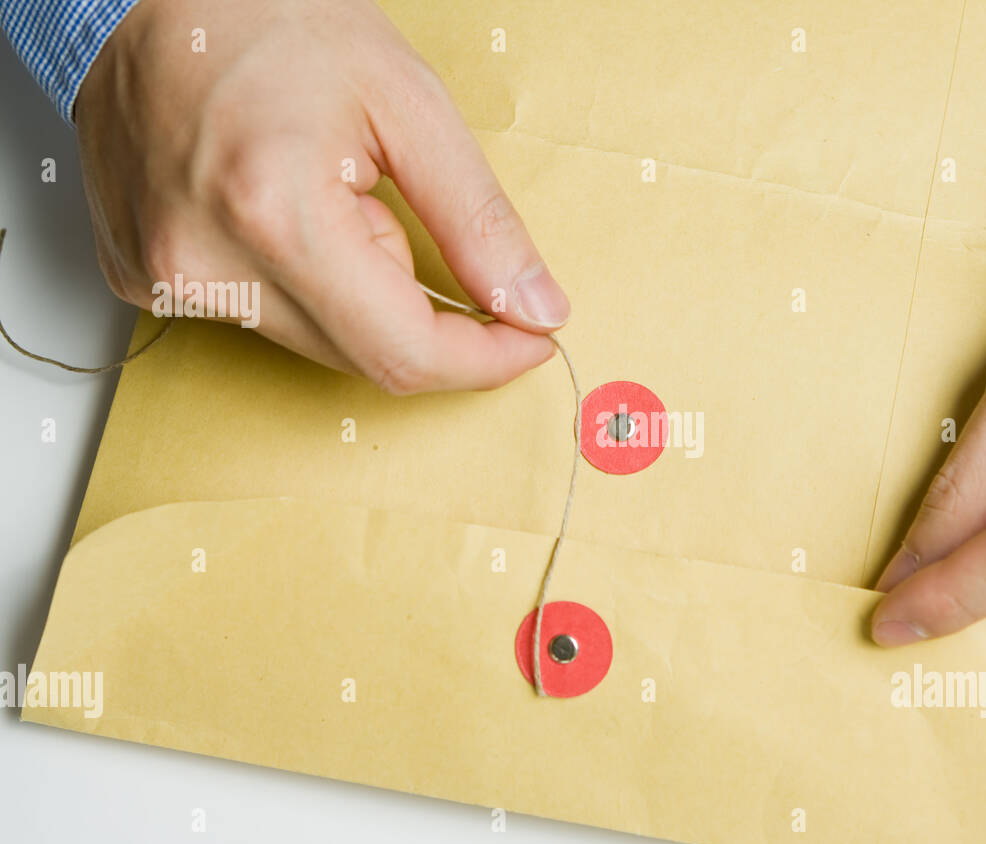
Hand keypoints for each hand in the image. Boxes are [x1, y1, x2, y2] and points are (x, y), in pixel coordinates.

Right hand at [75, 0, 567, 391]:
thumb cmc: (266, 17)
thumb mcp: (406, 101)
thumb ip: (477, 218)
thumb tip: (534, 308)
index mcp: (274, 215)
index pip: (405, 353)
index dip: (483, 359)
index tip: (529, 337)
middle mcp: (205, 267)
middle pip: (364, 356)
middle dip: (414, 307)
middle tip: (401, 213)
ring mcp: (165, 281)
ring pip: (316, 342)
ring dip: (353, 289)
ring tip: (323, 190)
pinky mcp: (143, 283)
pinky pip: (261, 317)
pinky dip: (297, 281)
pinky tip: (275, 208)